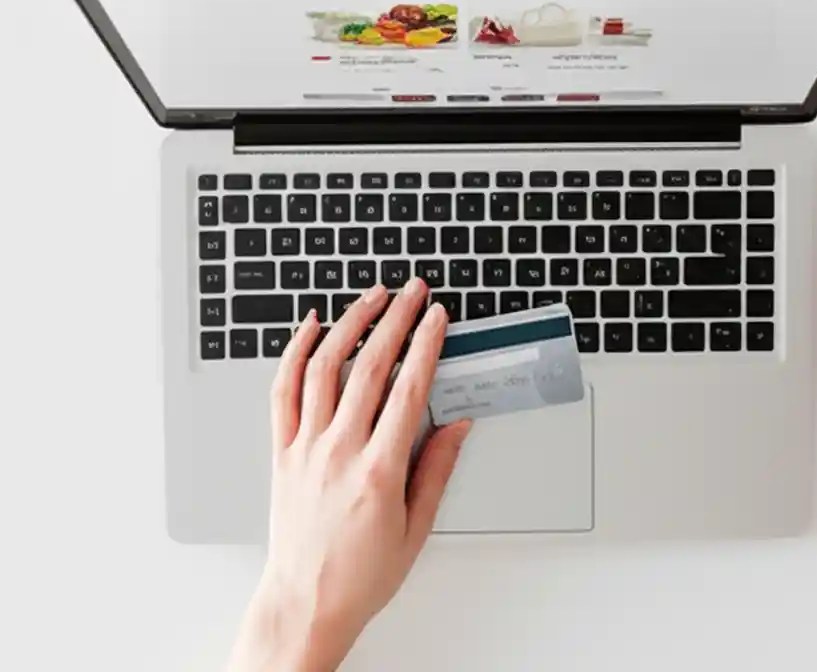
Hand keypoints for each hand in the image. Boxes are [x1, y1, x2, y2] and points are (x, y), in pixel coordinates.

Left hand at [228, 279, 470, 671]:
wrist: (305, 602)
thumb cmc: (360, 575)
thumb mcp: (416, 527)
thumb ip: (436, 469)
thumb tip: (456, 426)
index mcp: (378, 471)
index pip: (408, 389)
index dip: (426, 345)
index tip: (437, 317)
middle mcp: (338, 452)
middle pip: (369, 368)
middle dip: (395, 320)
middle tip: (413, 292)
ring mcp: (305, 449)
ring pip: (325, 368)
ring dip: (350, 324)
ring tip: (371, 298)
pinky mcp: (281, 453)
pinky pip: (283, 391)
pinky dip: (295, 353)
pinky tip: (311, 328)